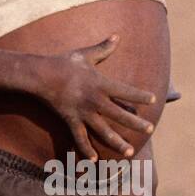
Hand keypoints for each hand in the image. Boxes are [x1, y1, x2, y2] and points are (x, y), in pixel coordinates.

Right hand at [42, 35, 155, 160]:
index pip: (125, 90)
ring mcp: (83, 113)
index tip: (152, 99)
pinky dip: (86, 149)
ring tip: (129, 152)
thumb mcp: (85, 54)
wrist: (42, 75)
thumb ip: (103, 48)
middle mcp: (95, 100)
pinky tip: (94, 160)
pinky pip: (80, 138)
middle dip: (135, 123)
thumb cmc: (64, 63)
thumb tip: (117, 35)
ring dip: (117, 142)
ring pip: (103, 131)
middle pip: (119, 114)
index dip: (139, 95)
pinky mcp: (71, 120)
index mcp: (100, 83)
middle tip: (149, 129)